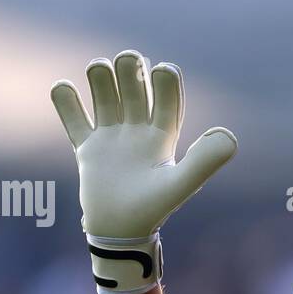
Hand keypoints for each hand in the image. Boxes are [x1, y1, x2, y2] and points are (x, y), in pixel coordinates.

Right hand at [50, 49, 237, 293]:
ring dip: (100, 77)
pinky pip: (74, 118)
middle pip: (135, 87)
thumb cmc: (153, 209)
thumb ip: (205, 160)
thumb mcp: (181, 183)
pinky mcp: (87, 148)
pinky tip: (64, 88)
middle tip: (128, 61)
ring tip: (97, 69)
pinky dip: (66, 101)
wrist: (120, 233)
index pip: (167, 97)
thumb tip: (228, 135)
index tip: (163, 69)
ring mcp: (111, 137)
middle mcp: (139, 130)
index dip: (166, 79)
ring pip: (105, 94)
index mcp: (164, 135)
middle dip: (131, 69)